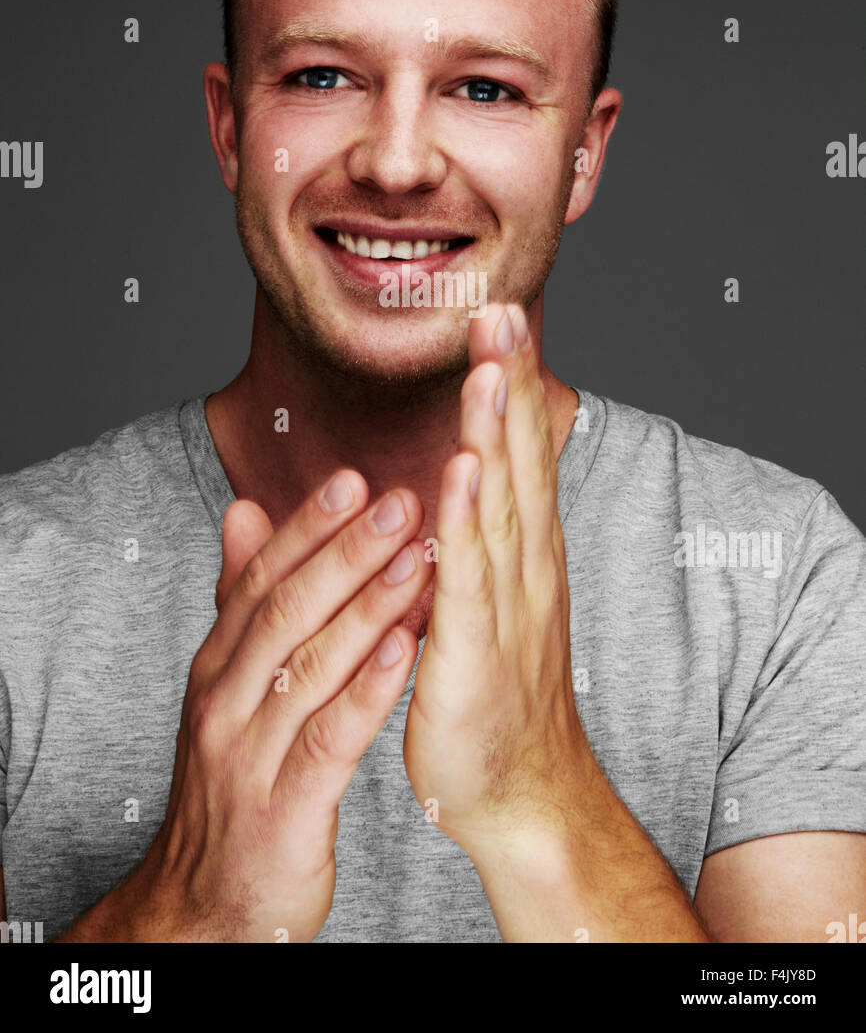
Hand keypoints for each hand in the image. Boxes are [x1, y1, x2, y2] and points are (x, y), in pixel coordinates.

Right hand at [118, 474, 431, 941]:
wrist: (205, 901)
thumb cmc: (234, 780)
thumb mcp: (228, 685)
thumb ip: (241, 600)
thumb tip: (243, 510)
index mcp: (218, 665)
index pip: (262, 580)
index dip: (309, 528)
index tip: (356, 479)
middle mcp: (227, 700)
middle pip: (288, 611)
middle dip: (346, 552)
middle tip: (401, 501)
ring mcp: (251, 754)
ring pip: (312, 666)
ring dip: (370, 607)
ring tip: (420, 559)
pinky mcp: (284, 808)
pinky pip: (330, 740)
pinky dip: (368, 691)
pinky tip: (406, 651)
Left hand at [404, 302, 587, 861]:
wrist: (521, 789)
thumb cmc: (496, 689)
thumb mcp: (478, 594)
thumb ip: (465, 533)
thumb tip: (453, 472)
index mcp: (519, 548)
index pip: (515, 448)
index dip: (509, 380)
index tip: (498, 314)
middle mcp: (524, 562)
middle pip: (516, 455)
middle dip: (508, 378)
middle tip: (502, 306)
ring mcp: (507, 601)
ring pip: (499, 498)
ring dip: (494, 426)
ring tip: (490, 360)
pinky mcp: (477, 646)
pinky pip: (471, 572)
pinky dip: (469, 517)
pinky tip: (465, 469)